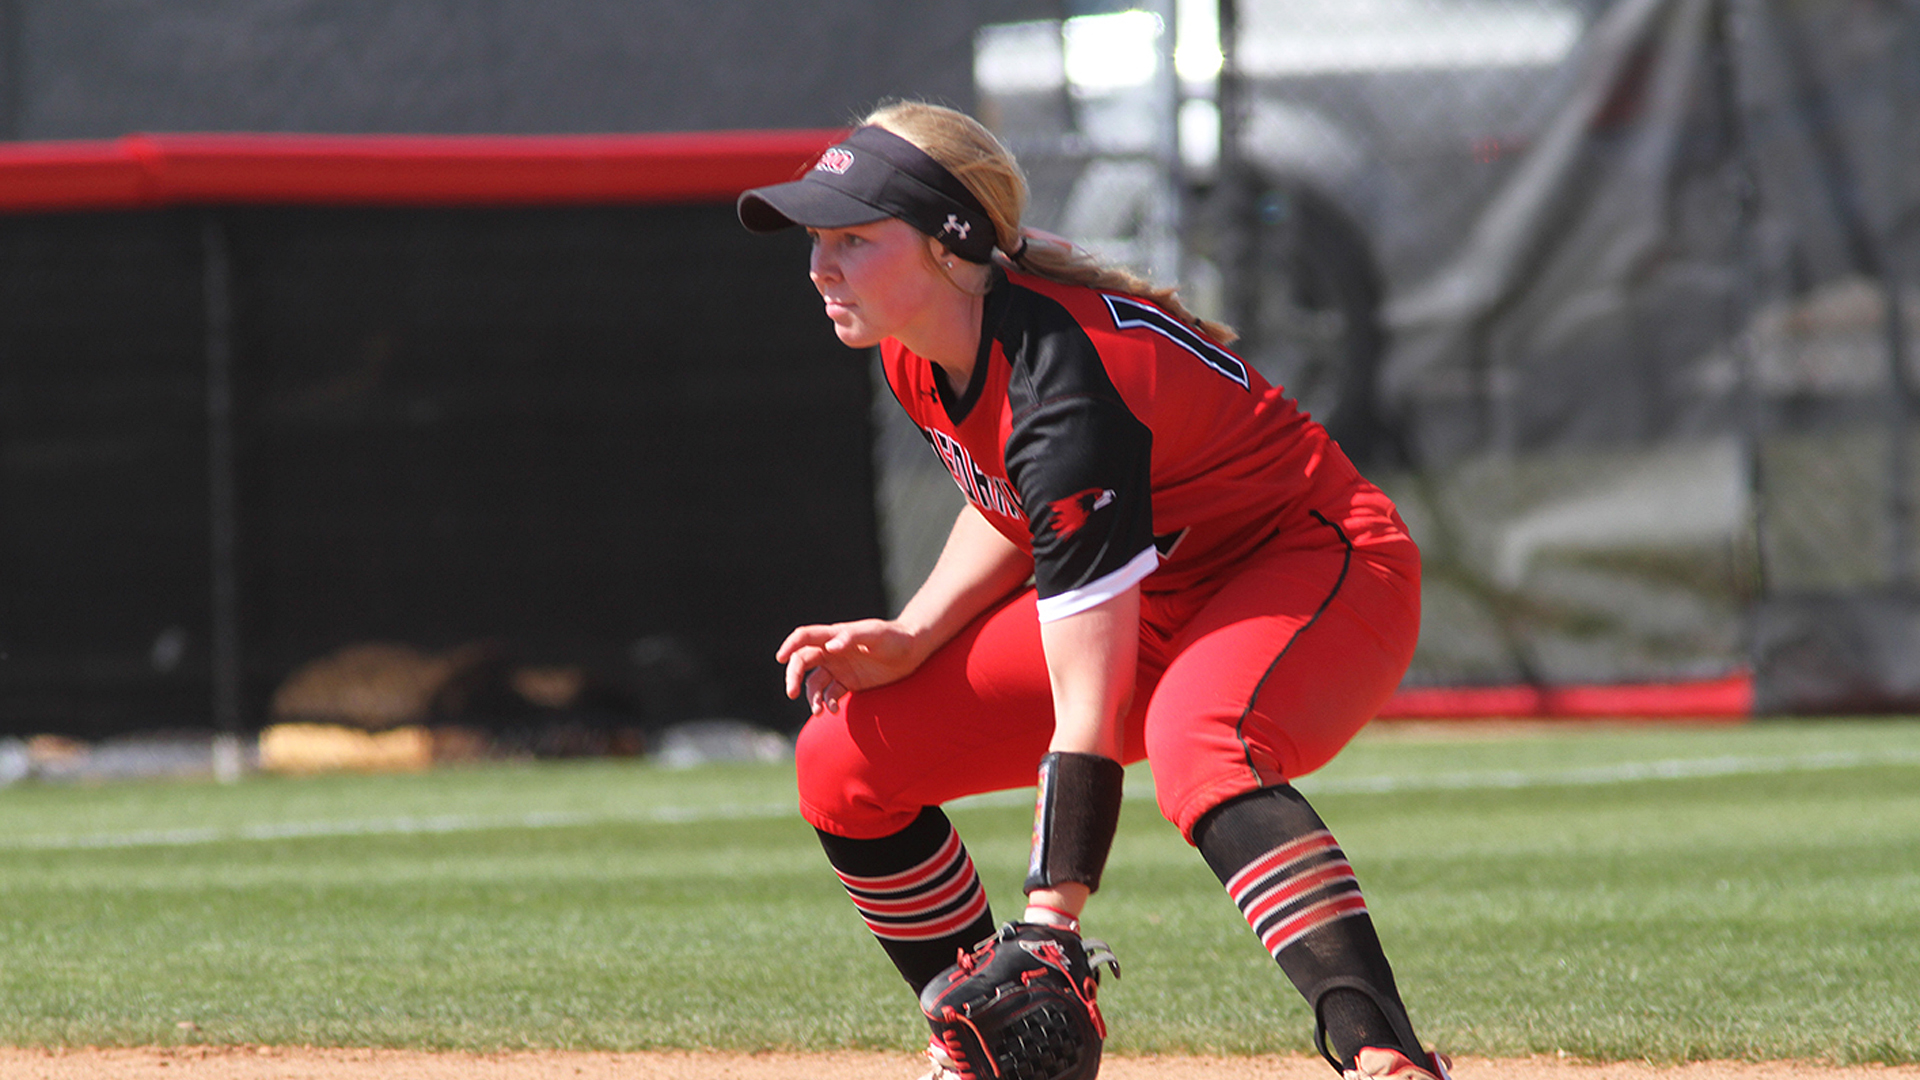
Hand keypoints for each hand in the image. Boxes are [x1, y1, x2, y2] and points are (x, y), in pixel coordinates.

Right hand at [775, 619, 926, 713]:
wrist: (912, 650)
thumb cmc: (893, 638)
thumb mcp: (874, 635)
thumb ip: (852, 637)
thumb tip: (831, 645)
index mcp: (834, 635)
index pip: (804, 637)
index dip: (790, 645)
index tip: (780, 658)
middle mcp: (832, 652)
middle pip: (802, 662)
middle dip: (793, 677)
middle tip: (791, 692)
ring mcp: (839, 668)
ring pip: (814, 683)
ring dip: (812, 696)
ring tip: (819, 710)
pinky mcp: (848, 683)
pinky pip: (830, 694)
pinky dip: (828, 703)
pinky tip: (834, 710)